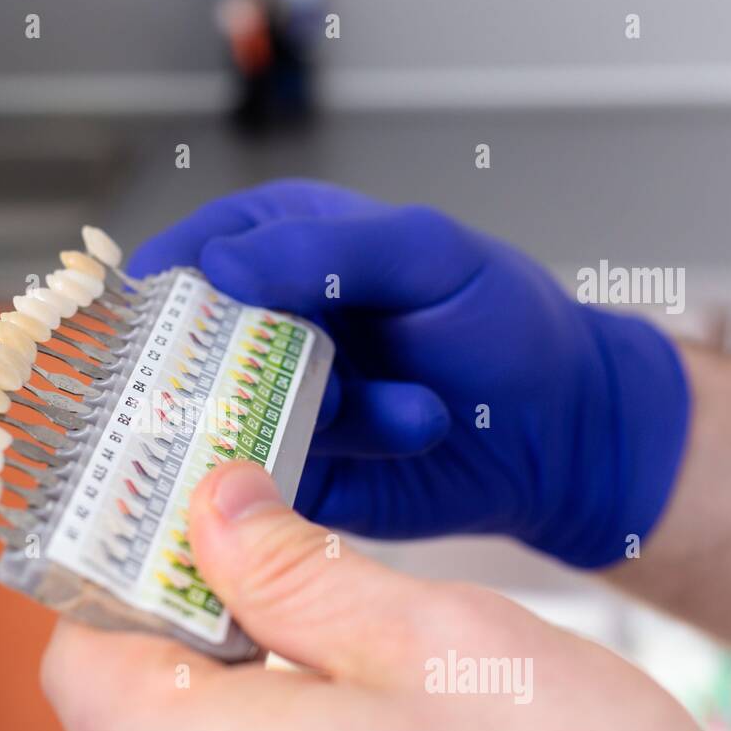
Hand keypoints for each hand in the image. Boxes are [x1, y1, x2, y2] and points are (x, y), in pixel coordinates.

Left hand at [42, 462, 730, 730]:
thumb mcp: (435, 640)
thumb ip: (298, 572)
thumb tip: (216, 508)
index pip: (84, 654)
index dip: (127, 569)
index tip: (187, 518)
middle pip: (133, 700)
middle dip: (192, 611)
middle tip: (274, 552)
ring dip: (238, 668)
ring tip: (330, 622)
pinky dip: (271, 728)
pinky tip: (351, 698)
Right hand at [129, 180, 689, 567]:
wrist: (564, 434)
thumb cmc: (504, 325)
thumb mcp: (428, 256)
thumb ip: (326, 250)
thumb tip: (219, 264)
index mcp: (278, 250)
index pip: (182, 260)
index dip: (166, 292)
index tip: (179, 323)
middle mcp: (261, 331)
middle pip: (176, 353)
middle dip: (224, 370)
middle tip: (315, 373)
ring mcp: (271, 408)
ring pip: (217, 423)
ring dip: (314, 416)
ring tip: (411, 406)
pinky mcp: (292, 477)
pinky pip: (260, 481)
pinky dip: (315, 467)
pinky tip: (399, 437)